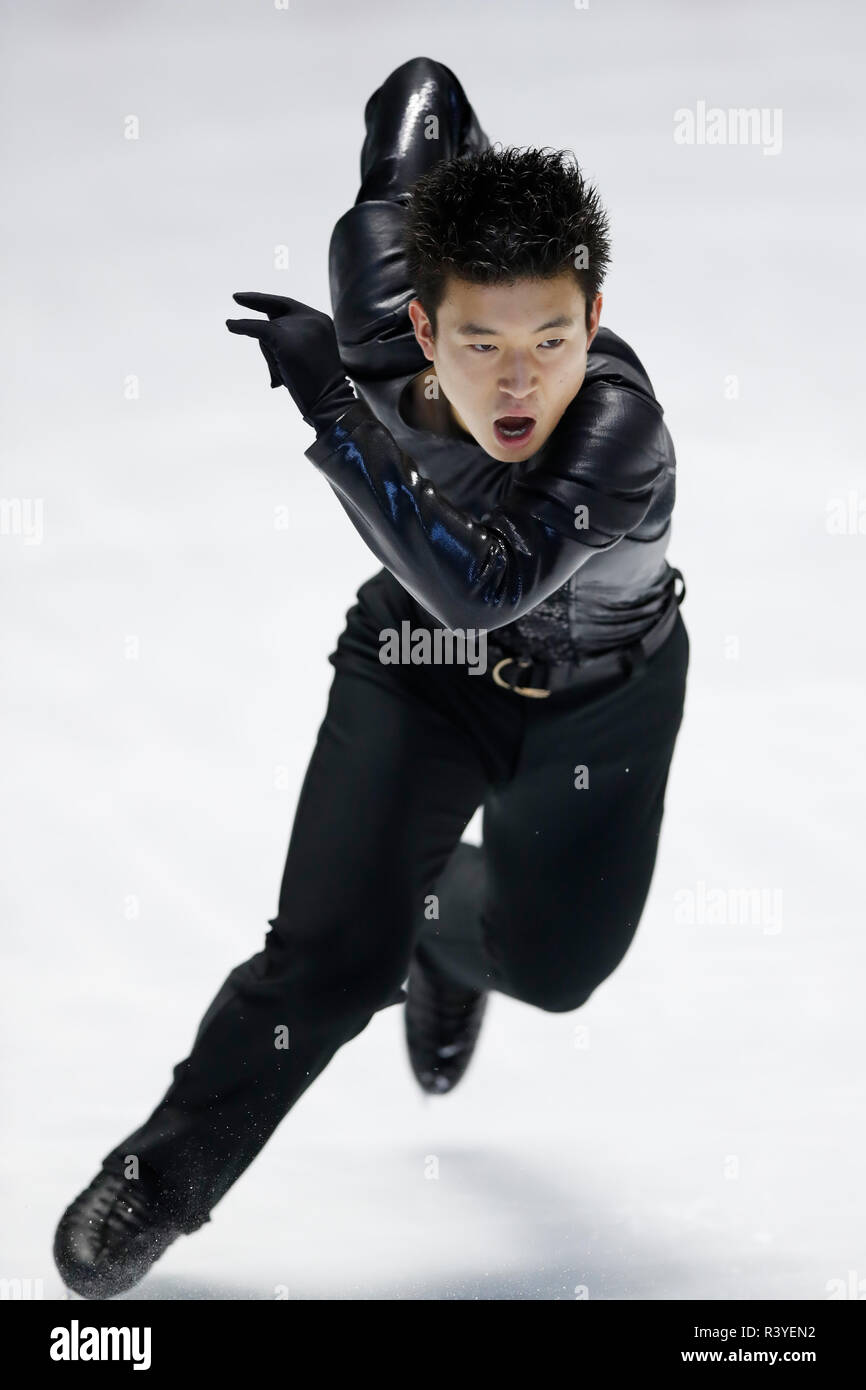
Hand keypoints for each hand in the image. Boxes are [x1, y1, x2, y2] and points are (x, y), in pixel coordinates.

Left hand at [226, 291, 355, 432]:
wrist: (329, 401)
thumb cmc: (318, 386)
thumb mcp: (308, 354)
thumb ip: (290, 338)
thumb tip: (258, 332)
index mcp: (320, 320)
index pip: (287, 304)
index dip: (264, 300)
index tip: (241, 297)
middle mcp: (312, 318)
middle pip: (275, 315)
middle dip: (262, 328)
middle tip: (236, 297)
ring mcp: (300, 327)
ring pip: (268, 328)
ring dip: (270, 355)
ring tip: (287, 375)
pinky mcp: (285, 339)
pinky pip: (257, 328)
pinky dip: (242, 326)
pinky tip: (230, 325)